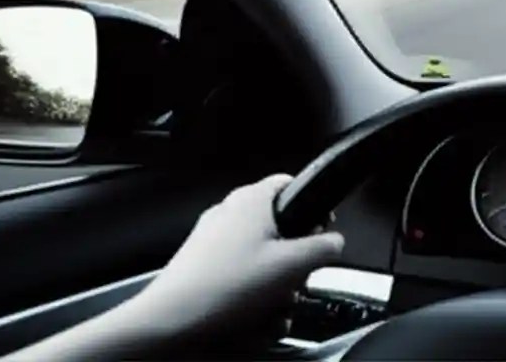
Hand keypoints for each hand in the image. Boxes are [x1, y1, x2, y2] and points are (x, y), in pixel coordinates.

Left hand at [127, 174, 344, 351]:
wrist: (170, 321)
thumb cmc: (226, 287)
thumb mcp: (293, 265)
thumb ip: (324, 248)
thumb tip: (335, 242)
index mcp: (252, 200)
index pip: (292, 184)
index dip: (314, 210)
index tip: (322, 236)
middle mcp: (230, 212)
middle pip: (280, 228)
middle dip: (294, 262)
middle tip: (296, 283)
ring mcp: (213, 238)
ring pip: (261, 256)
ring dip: (275, 285)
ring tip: (273, 309)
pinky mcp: (203, 265)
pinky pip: (240, 274)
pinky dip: (252, 295)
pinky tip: (254, 320)